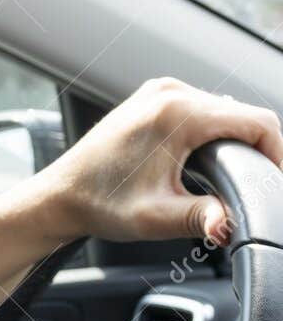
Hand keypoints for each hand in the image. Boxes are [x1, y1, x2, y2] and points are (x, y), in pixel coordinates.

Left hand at [34, 77, 282, 246]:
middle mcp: (169, 93)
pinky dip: (217, 133)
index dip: (279, 154)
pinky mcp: (154, 100)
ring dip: (238, 142)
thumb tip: (230, 227)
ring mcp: (160, 92)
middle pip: (244, 116)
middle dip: (258, 151)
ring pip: (226, 112)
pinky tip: (214, 162)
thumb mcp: (155, 217)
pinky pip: (204, 110)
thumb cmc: (99, 202)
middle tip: (259, 189)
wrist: (60, 194)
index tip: (277, 182)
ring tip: (238, 179)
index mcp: (175, 113)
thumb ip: (201, 219)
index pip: (257, 122)